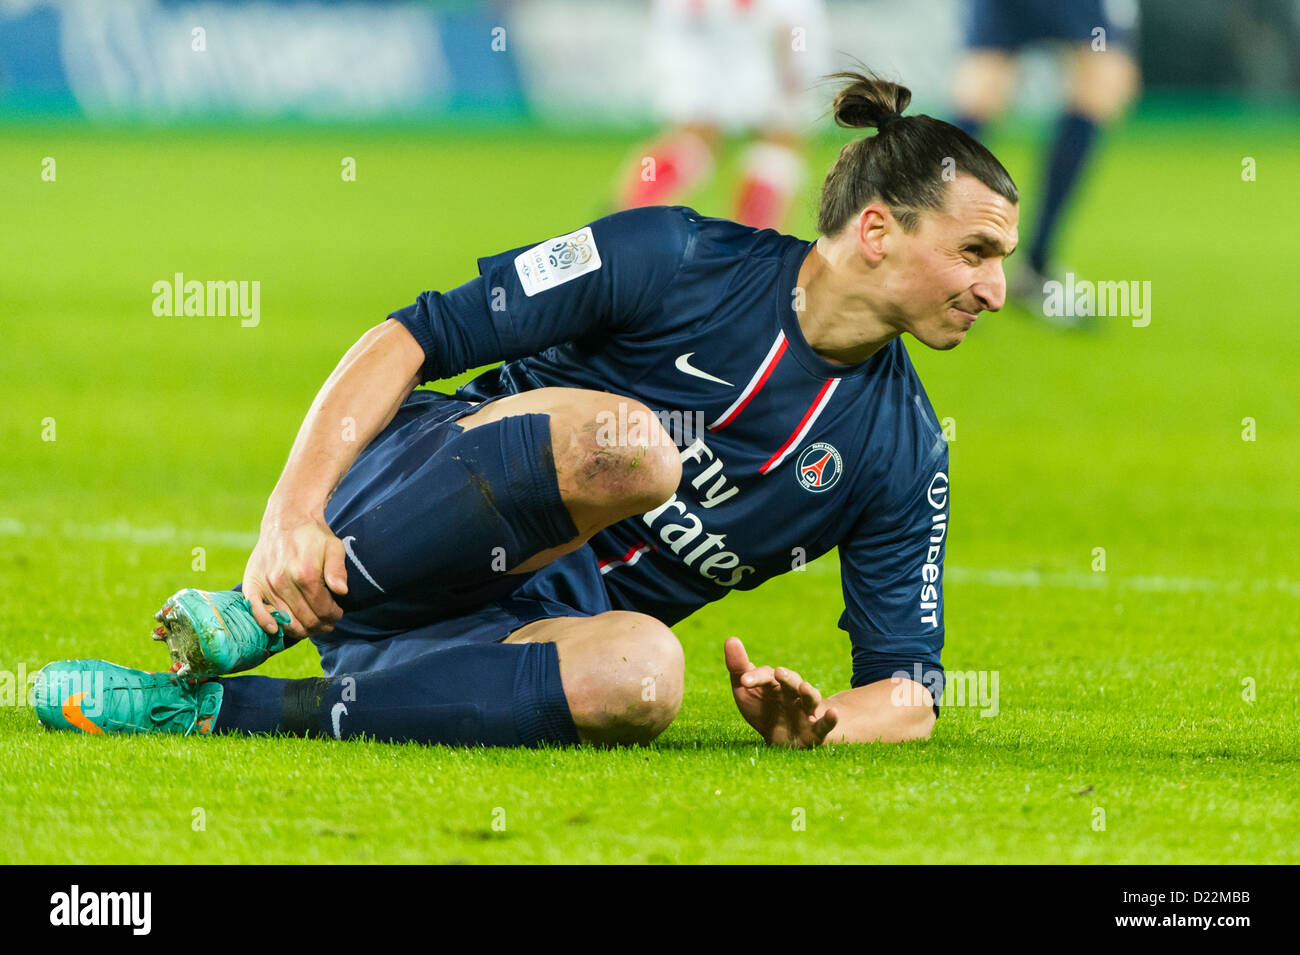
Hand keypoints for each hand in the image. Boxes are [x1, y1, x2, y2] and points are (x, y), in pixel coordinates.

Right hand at [241, 511, 347, 638]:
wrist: (286, 520)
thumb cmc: (314, 536)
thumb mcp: (334, 547)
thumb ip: (338, 570)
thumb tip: (342, 591)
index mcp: (305, 573)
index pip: (322, 609)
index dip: (333, 616)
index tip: (337, 613)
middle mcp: (283, 580)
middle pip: (306, 619)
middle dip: (321, 625)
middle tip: (327, 621)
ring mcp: (267, 583)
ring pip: (286, 621)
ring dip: (302, 628)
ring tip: (312, 624)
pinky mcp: (252, 583)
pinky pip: (256, 610)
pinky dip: (265, 623)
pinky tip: (276, 629)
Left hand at [724, 637, 837, 747]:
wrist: (783, 738)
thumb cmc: (763, 709)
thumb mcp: (746, 691)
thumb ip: (738, 668)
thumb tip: (730, 639)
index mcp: (774, 683)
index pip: (765, 676)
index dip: (755, 677)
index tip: (743, 680)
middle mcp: (792, 693)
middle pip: (791, 682)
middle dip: (786, 677)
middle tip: (778, 672)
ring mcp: (805, 710)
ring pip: (810, 698)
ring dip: (808, 692)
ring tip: (804, 687)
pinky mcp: (815, 731)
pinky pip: (824, 724)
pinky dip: (830, 718)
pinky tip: (833, 713)